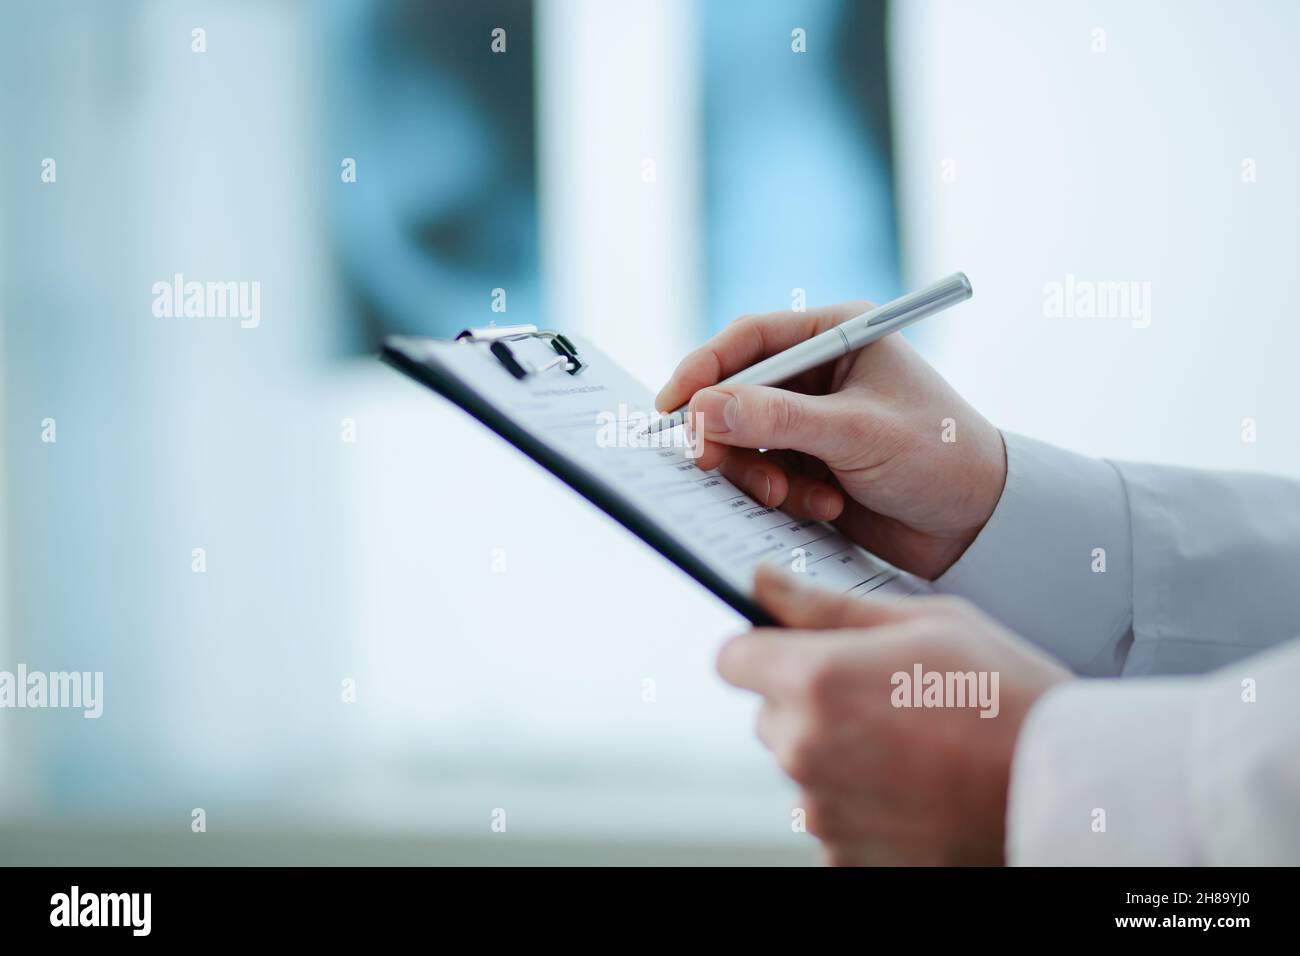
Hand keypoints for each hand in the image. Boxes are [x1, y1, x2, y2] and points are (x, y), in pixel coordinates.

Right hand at [656, 303, 1006, 577]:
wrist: (978, 525)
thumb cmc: (937, 457)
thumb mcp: (856, 433)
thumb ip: (777, 419)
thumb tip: (701, 408)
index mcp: (837, 334)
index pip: (749, 339)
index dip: (703, 369)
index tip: (673, 405)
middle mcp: (819, 372)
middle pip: (735, 392)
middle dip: (726, 434)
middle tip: (709, 464)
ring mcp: (812, 420)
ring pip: (743, 440)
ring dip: (759, 473)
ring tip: (794, 496)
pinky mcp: (810, 464)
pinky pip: (763, 474)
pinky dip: (783, 494)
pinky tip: (826, 505)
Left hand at [719, 565, 1070, 865]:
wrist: (1064, 790)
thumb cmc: (1004, 694)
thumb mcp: (924, 621)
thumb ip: (827, 604)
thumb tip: (763, 582)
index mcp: (814, 680)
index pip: (732, 658)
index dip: (763, 648)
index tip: (796, 651)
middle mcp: (804, 748)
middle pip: (769, 713)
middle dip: (808, 700)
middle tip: (883, 697)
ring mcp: (822, 810)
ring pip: (802, 764)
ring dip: (836, 752)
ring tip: (911, 743)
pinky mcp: (845, 856)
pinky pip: (830, 814)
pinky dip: (858, 801)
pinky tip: (913, 785)